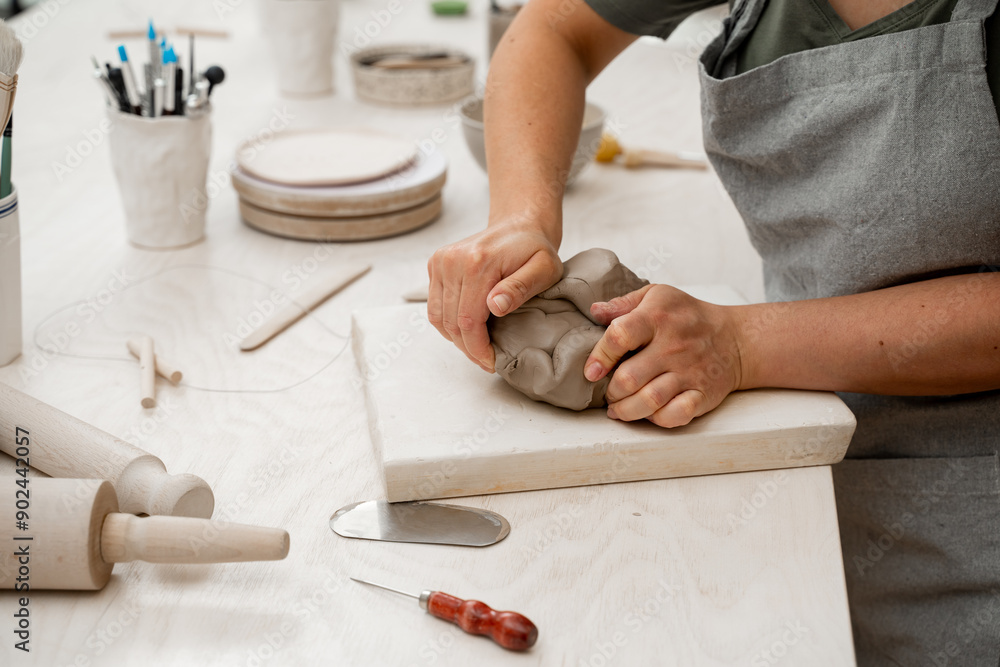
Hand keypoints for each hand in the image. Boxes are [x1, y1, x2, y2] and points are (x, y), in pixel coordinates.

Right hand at [428, 221, 561, 371]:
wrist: (519, 224)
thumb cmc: (535, 249)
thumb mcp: (543, 269)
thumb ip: (520, 288)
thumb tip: (495, 306)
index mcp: (478, 262)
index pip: (469, 321)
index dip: (478, 348)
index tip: (492, 362)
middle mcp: (453, 260)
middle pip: (451, 323)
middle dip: (468, 348)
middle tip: (487, 361)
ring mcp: (441, 261)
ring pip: (438, 318)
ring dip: (456, 339)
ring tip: (477, 348)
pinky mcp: (436, 264)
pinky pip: (434, 306)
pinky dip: (448, 323)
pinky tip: (467, 330)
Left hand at [584, 285, 745, 427]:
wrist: (733, 338)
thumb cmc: (687, 317)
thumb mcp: (657, 296)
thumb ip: (623, 304)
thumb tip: (594, 311)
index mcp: (657, 318)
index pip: (620, 336)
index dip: (600, 356)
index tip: (592, 371)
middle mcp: (673, 347)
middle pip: (629, 378)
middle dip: (610, 391)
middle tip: (608, 392)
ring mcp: (689, 372)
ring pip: (649, 401)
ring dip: (626, 410)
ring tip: (618, 408)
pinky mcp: (702, 394)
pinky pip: (675, 415)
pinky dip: (657, 419)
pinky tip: (648, 413)